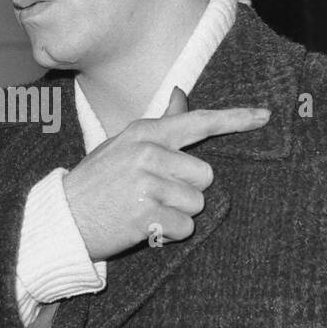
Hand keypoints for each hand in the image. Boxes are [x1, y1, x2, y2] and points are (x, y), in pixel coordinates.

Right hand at [62, 87, 269, 260]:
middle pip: (205, 174)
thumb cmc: (96, 183)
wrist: (61, 221)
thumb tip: (181, 93)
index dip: (236, 120)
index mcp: (143, 133)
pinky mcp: (146, 215)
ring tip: (144, 212)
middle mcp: (147, 153)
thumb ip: (159, 124)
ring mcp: (146, 184)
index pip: (198, 122)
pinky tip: (143, 228)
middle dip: (188, 190)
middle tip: (154, 196)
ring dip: (177, 215)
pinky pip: (184, 228)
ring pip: (196, 203)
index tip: (265, 116)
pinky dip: (168, 234)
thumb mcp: (122, 145)